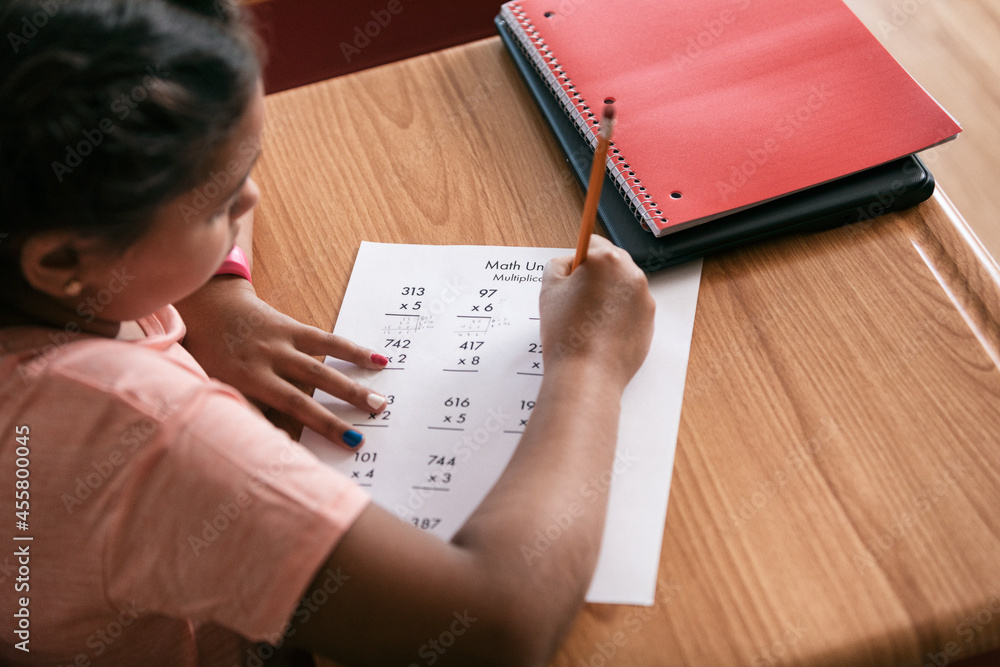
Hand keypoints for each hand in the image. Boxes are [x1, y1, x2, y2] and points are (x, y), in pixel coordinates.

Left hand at [173, 276, 386, 448]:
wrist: (210, 304)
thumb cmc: (209, 351)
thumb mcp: (211, 383)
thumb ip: (240, 407)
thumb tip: (270, 441)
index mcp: (244, 377)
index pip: (282, 407)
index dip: (312, 425)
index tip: (335, 446)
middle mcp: (266, 360)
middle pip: (305, 390)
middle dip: (336, 412)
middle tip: (365, 431)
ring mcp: (281, 342)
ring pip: (321, 365)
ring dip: (352, 384)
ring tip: (379, 402)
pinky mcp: (293, 327)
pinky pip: (327, 340)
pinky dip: (352, 350)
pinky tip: (377, 360)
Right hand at [539, 236, 654, 389]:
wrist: (586, 374)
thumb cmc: (567, 332)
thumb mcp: (549, 289)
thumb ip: (558, 265)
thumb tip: (570, 264)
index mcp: (606, 260)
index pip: (592, 242)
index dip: (578, 258)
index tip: (572, 271)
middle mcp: (631, 275)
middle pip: (612, 263)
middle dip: (595, 276)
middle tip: (575, 299)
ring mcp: (644, 299)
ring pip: (622, 287)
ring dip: (607, 295)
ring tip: (586, 320)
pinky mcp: (649, 322)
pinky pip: (631, 310)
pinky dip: (618, 316)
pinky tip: (599, 332)